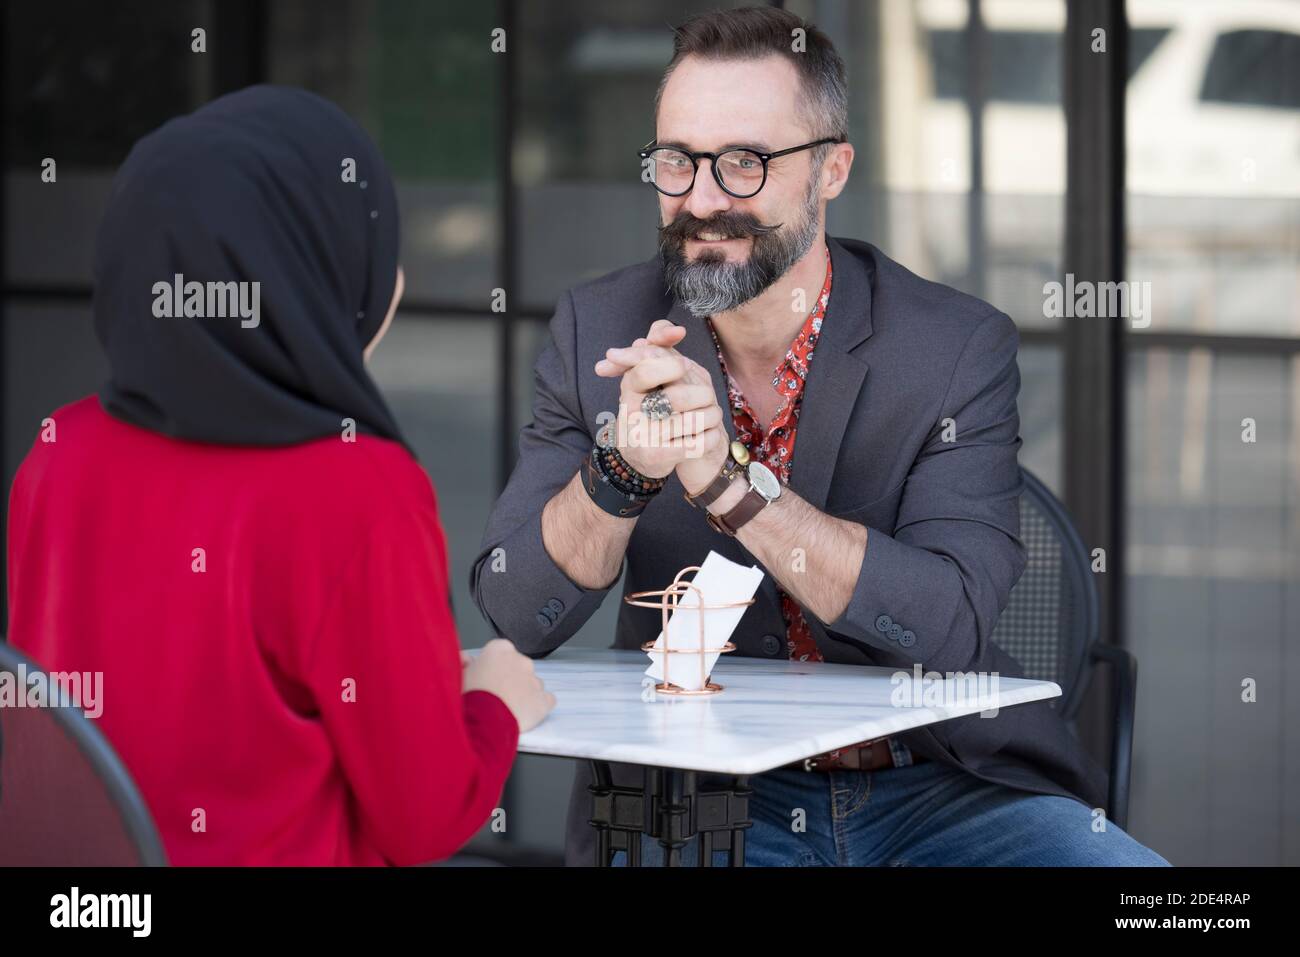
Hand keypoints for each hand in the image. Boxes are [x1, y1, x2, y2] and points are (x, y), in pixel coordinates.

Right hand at [462, 638, 555, 732]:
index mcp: (499, 649)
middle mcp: (520, 660)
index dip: (493, 666)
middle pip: (518, 666)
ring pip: (532, 684)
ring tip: (506, 707)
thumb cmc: (468, 698)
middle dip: (510, 678)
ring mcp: (534, 680)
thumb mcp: (458, 675)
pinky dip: (537, 706)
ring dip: (523, 693)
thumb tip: (465, 658)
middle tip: (495, 694)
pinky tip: (523, 714)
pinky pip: (545, 700)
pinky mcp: (543, 700)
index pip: (500, 651)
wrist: (483, 721)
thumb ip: (463, 662)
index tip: (487, 677)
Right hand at [594, 320, 726, 480]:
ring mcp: (644, 436)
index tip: (684, 367)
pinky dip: (711, 437)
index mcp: (629, 388)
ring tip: (712, 415)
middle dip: (703, 395)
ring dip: (711, 416)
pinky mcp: (658, 456)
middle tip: (707, 396)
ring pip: (694, 421)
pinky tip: (709, 434)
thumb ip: (658, 344)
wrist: (640, 454)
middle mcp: (631, 412)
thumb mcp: (647, 375)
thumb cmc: (650, 406)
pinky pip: (698, 443)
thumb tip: (677, 329)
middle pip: (677, 397)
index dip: (671, 367)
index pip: (646, 370)